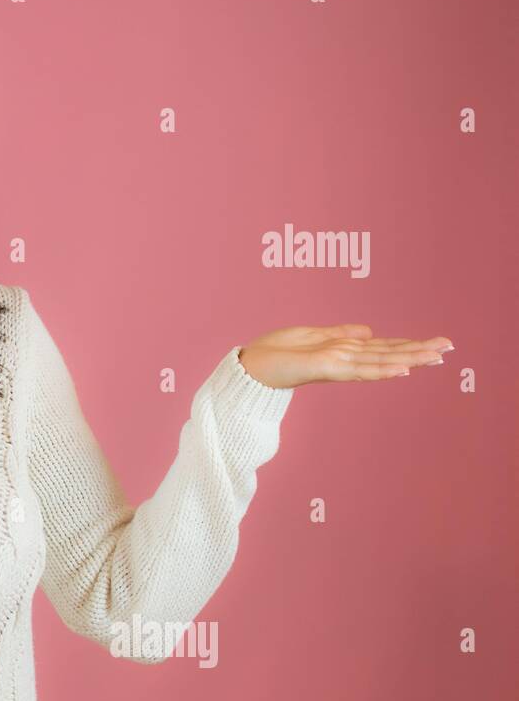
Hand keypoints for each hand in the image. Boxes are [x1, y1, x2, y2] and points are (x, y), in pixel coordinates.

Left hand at [237, 324, 452, 388]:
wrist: (250, 367)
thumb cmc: (276, 352)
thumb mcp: (312, 335)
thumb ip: (341, 334)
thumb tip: (369, 331)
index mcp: (344, 350)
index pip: (383, 347)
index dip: (409, 345)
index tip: (437, 343)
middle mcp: (345, 358)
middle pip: (388, 353)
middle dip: (419, 351)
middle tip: (450, 349)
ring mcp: (337, 364)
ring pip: (380, 361)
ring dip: (408, 358)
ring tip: (435, 356)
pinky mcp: (324, 368)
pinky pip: (357, 369)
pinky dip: (380, 369)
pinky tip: (401, 369)